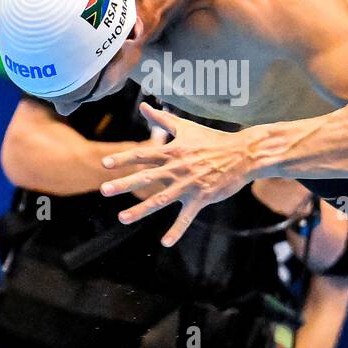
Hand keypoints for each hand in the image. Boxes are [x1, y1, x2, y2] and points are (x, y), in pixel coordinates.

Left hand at [99, 103, 257, 246]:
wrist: (242, 154)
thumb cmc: (212, 139)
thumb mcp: (186, 127)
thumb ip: (162, 118)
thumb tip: (143, 105)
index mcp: (172, 151)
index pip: (143, 154)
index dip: (123, 158)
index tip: (105, 164)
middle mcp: (177, 169)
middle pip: (146, 178)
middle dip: (124, 184)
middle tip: (104, 190)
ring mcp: (189, 185)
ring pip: (160, 200)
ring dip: (140, 210)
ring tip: (122, 218)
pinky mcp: (201, 198)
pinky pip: (186, 217)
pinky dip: (176, 230)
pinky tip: (165, 243)